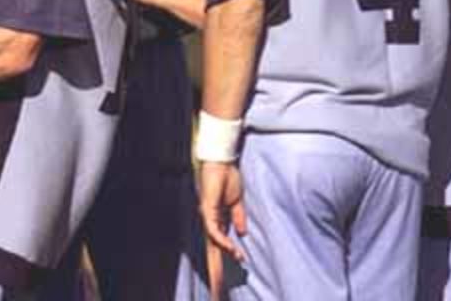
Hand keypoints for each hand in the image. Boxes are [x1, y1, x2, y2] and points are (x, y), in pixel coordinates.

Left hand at [199, 160, 246, 298]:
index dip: (224, 262)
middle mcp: (211, 222)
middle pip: (212, 251)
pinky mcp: (207, 209)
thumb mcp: (238, 202)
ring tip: (223, 278)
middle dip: (216, 272)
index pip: (220, 247)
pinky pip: (214, 230)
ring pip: (211, 245)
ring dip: (219, 262)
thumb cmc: (228, 178)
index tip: (228, 279)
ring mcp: (207, 217)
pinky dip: (222, 240)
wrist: (224, 162)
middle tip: (217, 291)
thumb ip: (239, 217)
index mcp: (218, 221)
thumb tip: (243, 234)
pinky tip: (231, 248)